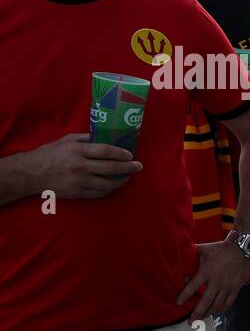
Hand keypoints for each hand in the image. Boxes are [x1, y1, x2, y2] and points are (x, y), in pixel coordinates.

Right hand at [27, 133, 141, 198]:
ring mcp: (78, 182)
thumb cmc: (50, 154)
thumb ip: (86, 139)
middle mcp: (79, 167)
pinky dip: (108, 189)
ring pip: (107, 184)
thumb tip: (106, 137)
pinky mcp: (77, 193)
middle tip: (138, 166)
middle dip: (128, 167)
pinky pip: (99, 193)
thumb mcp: (66, 141)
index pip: (105, 151)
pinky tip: (113, 185)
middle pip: (110, 168)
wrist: (31, 174)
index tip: (130, 155)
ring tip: (127, 176)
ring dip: (120, 180)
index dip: (120, 153)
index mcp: (76, 151)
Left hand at [177, 239, 249, 320]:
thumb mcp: (204, 249)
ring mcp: (227, 286)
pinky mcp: (236, 288)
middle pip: (205, 301)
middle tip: (190, 321)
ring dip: (208, 313)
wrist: (242, 249)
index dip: (184, 296)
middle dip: (197, 312)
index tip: (178, 303)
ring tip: (202, 318)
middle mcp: (216, 281)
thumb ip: (191, 253)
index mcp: (206, 271)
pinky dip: (221, 309)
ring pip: (217, 304)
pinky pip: (228, 302)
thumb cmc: (221, 248)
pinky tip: (216, 312)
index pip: (193, 286)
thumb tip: (178, 255)